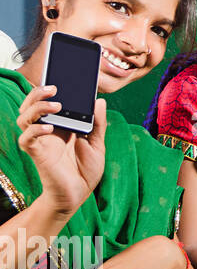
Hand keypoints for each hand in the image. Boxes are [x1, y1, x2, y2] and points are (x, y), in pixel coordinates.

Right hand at [17, 85, 106, 217]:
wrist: (77, 195)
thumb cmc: (85, 170)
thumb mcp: (97, 145)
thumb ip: (98, 124)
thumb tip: (99, 101)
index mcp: (62, 124)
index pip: (51, 101)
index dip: (50, 88)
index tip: (60, 73)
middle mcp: (48, 129)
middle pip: (32, 105)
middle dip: (38, 93)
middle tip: (53, 87)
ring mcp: (41, 141)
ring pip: (24, 117)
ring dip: (37, 107)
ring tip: (56, 105)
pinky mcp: (37, 153)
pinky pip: (26, 139)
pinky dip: (34, 130)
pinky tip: (48, 127)